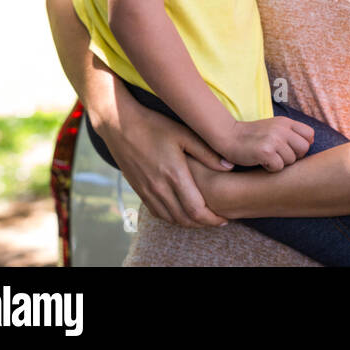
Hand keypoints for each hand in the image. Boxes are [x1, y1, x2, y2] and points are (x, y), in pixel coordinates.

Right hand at [95, 101, 231, 227]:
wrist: (120, 125)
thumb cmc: (155, 126)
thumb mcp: (185, 134)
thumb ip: (208, 153)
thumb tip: (230, 167)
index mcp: (174, 175)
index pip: (196, 210)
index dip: (212, 219)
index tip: (225, 219)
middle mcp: (159, 188)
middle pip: (184, 219)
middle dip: (203, 224)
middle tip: (218, 221)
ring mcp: (146, 191)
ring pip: (170, 218)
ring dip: (188, 223)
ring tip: (203, 219)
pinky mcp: (138, 190)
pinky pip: (157, 212)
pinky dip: (171, 217)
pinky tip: (181, 212)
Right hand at [222, 117, 314, 170]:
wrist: (228, 136)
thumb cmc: (253, 136)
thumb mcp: (274, 127)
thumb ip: (291, 132)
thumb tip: (311, 142)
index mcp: (285, 122)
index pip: (309, 134)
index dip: (303, 145)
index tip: (290, 149)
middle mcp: (282, 129)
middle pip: (303, 149)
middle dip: (294, 156)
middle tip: (279, 156)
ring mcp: (274, 139)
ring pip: (291, 160)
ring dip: (280, 163)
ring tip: (268, 157)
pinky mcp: (265, 151)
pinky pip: (278, 167)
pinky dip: (270, 168)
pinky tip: (261, 162)